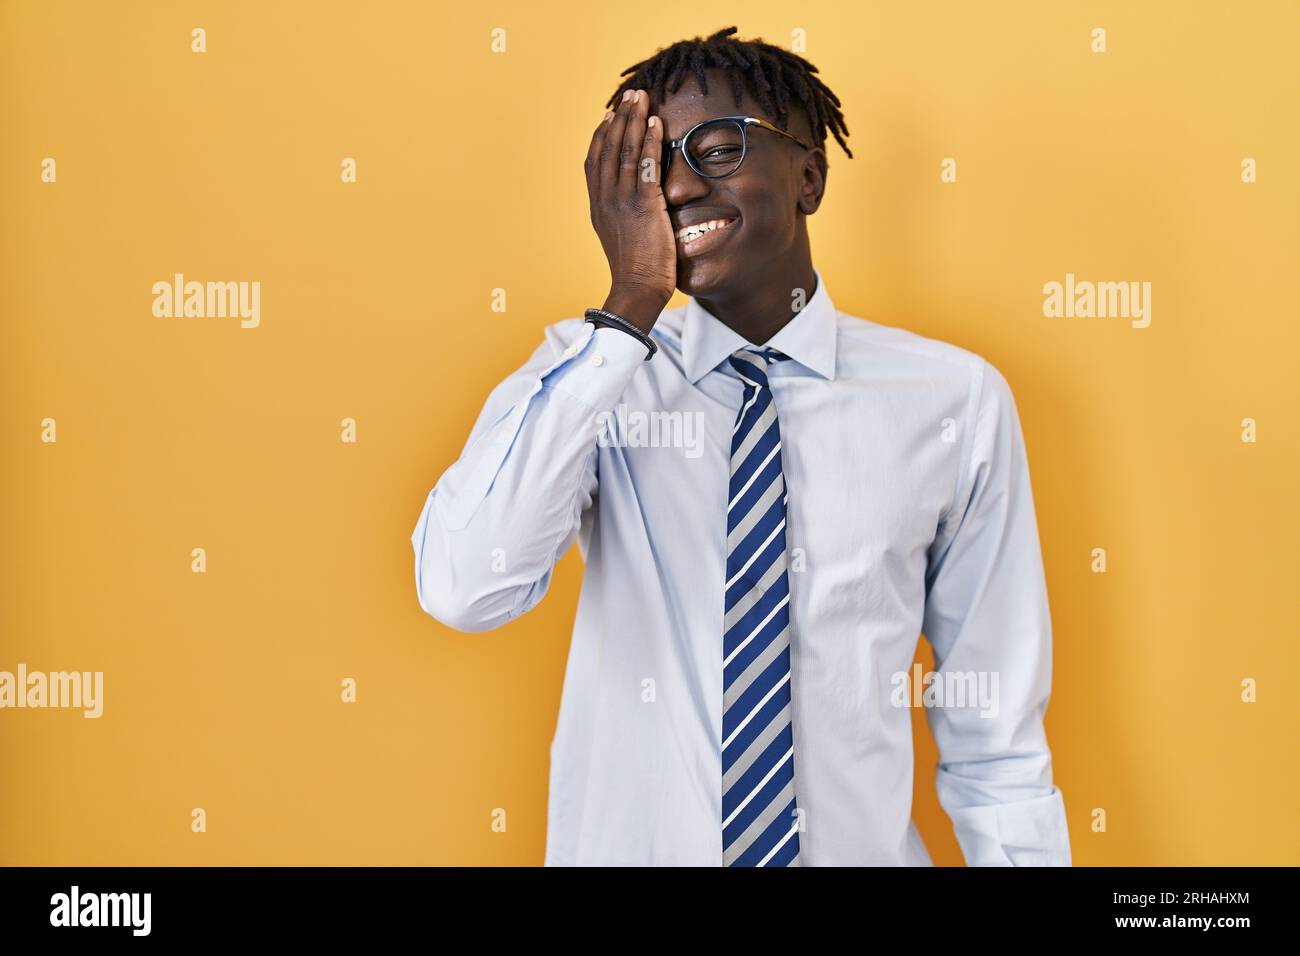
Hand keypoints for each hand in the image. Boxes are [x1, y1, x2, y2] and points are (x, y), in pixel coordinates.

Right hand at [585, 89, 675, 330]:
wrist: (637, 288)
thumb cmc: (635, 269)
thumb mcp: (619, 236)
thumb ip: (620, 213)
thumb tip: (632, 202)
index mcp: (597, 205)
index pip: (595, 161)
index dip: (601, 135)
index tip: (609, 115)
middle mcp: (605, 198)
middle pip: (609, 147)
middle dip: (619, 118)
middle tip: (628, 95)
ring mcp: (623, 199)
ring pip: (626, 150)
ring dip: (634, 120)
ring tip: (641, 99)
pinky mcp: (644, 203)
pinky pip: (647, 163)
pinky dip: (650, 140)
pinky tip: (655, 122)